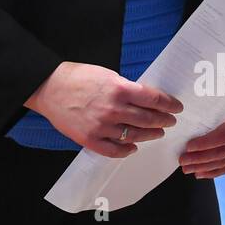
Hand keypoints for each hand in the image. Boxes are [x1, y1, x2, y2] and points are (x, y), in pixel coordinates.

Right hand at [25, 61, 181, 158]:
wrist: (48, 88)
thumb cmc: (76, 77)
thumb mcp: (106, 74)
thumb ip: (126, 87)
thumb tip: (145, 98)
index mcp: (119, 88)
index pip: (154, 99)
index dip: (169, 104)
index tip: (176, 107)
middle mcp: (114, 109)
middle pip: (149, 119)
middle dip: (164, 120)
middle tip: (170, 121)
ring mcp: (102, 127)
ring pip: (135, 136)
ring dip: (150, 135)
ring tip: (156, 133)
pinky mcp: (91, 140)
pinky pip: (115, 150)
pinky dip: (127, 150)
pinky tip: (133, 147)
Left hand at [179, 105, 224, 178]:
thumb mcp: (220, 95)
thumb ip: (208, 103)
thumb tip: (183, 110)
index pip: (223, 136)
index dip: (205, 144)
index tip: (188, 146)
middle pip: (222, 152)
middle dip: (200, 158)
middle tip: (183, 160)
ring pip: (224, 162)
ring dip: (204, 167)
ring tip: (187, 168)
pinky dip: (213, 172)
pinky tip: (199, 173)